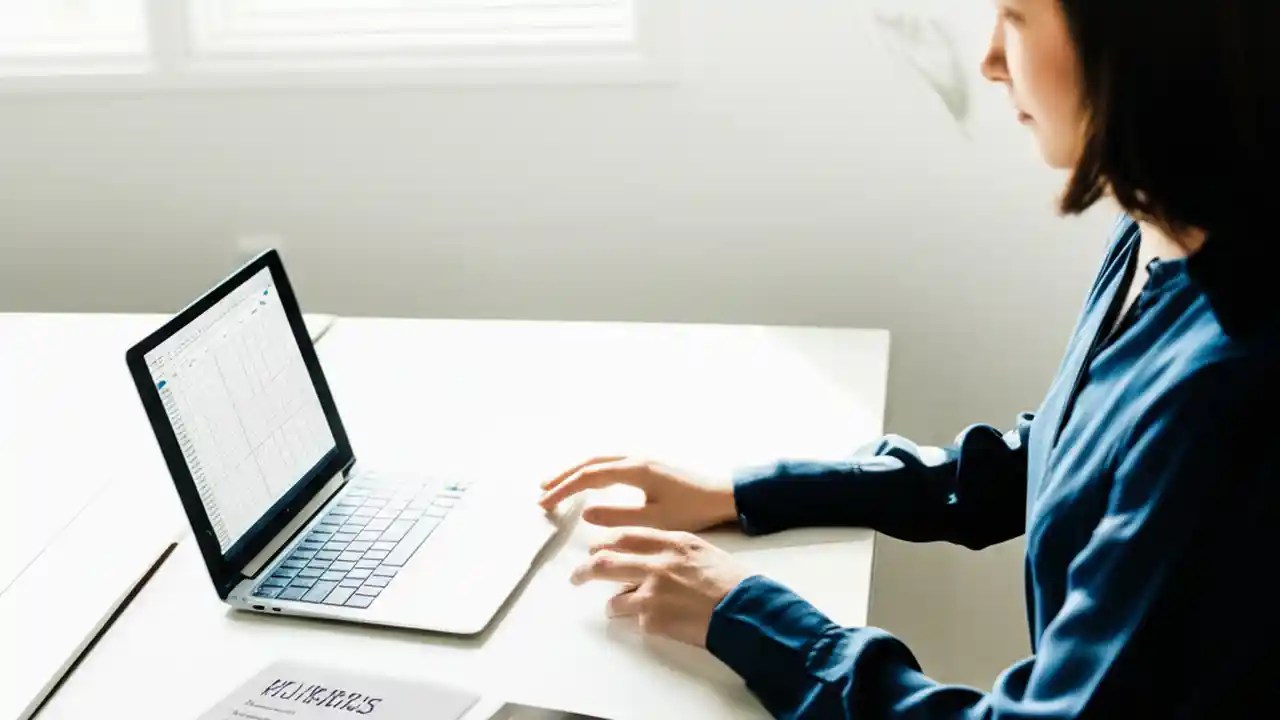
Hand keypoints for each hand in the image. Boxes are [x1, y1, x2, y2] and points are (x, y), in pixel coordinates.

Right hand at [538, 456, 737, 530]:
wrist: (722, 495)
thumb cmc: (691, 510)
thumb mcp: (654, 520)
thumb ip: (618, 517)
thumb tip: (584, 513)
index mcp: (634, 469)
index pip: (588, 477)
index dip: (563, 490)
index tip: (545, 504)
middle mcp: (635, 458)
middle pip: (589, 462)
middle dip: (563, 477)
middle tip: (541, 492)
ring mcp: (641, 458)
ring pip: (599, 459)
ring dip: (576, 471)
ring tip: (557, 484)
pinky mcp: (648, 464)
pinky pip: (610, 461)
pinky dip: (591, 469)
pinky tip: (589, 480)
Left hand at [571, 527, 753, 646]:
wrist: (744, 609)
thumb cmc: (731, 581)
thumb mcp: (702, 551)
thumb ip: (673, 549)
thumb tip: (650, 556)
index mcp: (670, 542)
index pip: (625, 536)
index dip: (604, 542)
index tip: (595, 547)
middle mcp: (656, 563)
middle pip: (605, 562)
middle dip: (585, 570)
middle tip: (577, 576)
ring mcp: (652, 592)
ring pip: (613, 597)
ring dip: (611, 604)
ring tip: (613, 608)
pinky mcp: (653, 618)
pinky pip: (634, 620)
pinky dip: (636, 622)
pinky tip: (647, 623)